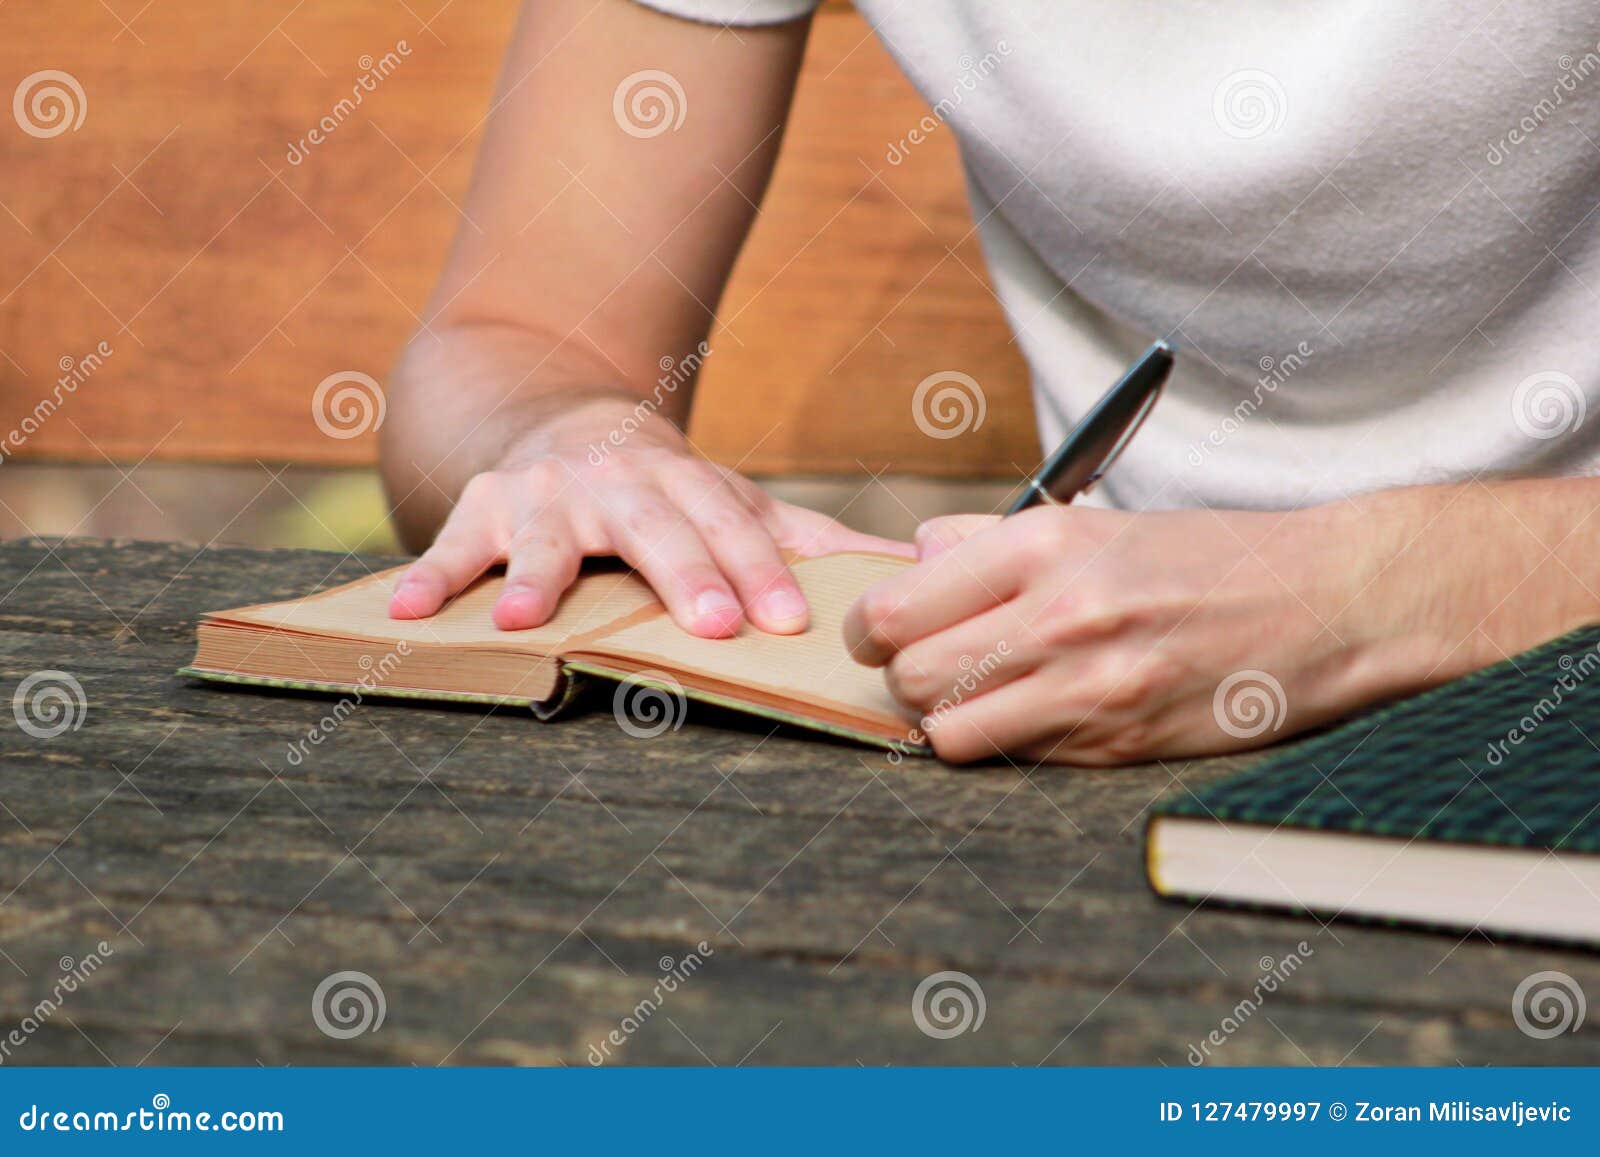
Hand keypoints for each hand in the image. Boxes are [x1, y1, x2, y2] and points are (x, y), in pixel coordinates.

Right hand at [389, 423, 910, 637]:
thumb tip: (931, 566)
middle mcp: (623, 486)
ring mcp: (548, 496)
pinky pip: (451, 545)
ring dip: (536, 576)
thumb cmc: (673, 494)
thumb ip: (818, 542)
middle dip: (682, 574)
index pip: (735, 528)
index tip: (786, 623)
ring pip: (547, 537)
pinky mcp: (483, 510)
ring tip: (521, 623)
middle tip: (709, 625)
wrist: (567, 425)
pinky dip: (429, 578)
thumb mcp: (741, 505)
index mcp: (694, 488)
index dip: (761, 572)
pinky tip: (405, 616)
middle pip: (656, 531)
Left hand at [841, 501, 1446, 764]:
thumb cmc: (1209, 557)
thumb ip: (992, 541)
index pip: (897, 609)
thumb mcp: (1098, 521)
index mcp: (1045, 547)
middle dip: (902, 676)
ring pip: (949, 731)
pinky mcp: (1120, 744)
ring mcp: (1092, 688)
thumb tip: (913, 555)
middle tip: (927, 665)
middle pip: (910, 675)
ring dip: (948, 719)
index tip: (878, 632)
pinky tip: (1035, 714)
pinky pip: (1018, 758)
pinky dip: (1008, 743)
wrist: (1328, 604)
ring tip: (975, 696)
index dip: (870, 629)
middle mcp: (1060, 617)